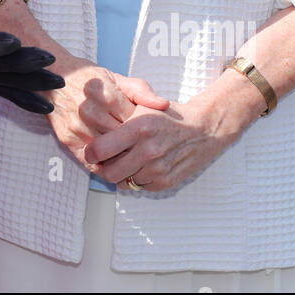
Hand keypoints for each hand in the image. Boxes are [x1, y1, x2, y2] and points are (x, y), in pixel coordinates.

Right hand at [45, 56, 168, 172]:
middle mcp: (91, 112)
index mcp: (106, 95)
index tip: (150, 134)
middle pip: (122, 142)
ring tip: (130, 158)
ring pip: (108, 154)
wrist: (54, 77)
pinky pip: (90, 161)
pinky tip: (112, 163)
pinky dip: (103, 165)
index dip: (145, 131)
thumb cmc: (87, 77)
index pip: (135, 124)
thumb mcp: (116, 77)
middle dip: (134, 147)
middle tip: (144, 151)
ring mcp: (78, 128)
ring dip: (120, 159)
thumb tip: (163, 104)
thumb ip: (141, 90)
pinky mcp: (67, 140)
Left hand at [83, 88, 253, 192]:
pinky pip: (140, 186)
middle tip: (107, 160)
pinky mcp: (166, 181)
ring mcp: (157, 168)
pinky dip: (138, 178)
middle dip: (104, 168)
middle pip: (109, 172)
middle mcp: (147, 150)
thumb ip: (117, 120)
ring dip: (123, 173)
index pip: (100, 149)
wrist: (203, 129)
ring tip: (130, 159)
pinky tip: (144, 165)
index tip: (91, 152)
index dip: (91, 153)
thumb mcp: (141, 107)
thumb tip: (94, 137)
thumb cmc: (169, 117)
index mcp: (138, 127)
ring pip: (124, 181)